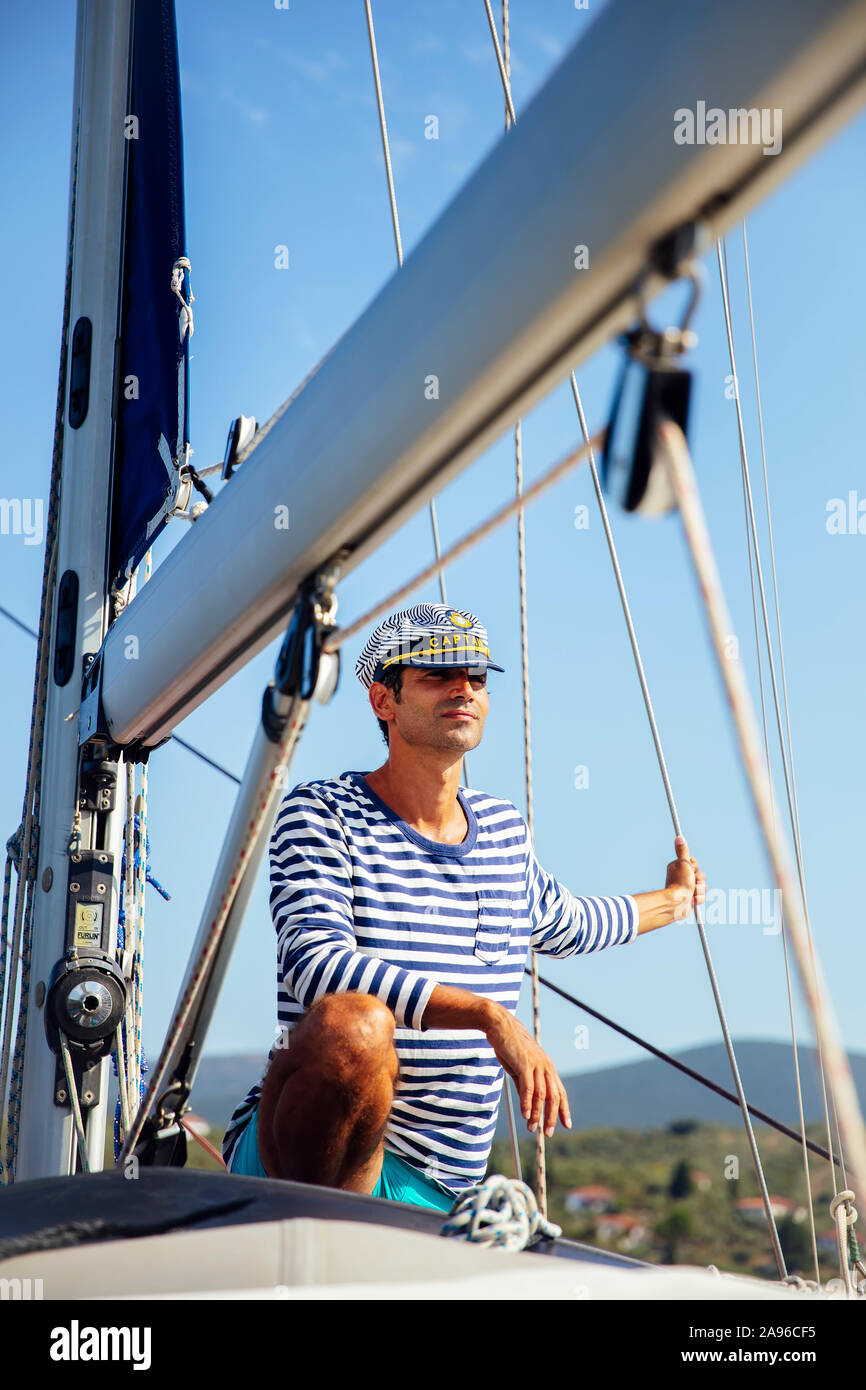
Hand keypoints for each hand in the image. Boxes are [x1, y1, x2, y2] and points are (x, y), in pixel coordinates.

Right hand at [485, 1006, 570, 1137]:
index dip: (564, 1109)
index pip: (560, 1092)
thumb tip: (528, 1104)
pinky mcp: (525, 1064)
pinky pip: (529, 1087)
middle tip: (548, 1133)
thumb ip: (525, 1084)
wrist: (501, 1025)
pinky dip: (528, 1103)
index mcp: (547, 1067)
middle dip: (552, 1116)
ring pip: (542, 1095)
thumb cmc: (509, 1046)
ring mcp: (536, 1065)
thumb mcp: (519, 1068)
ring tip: (533, 1128)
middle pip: (554, 1096)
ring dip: (538, 1114)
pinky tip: (526, 1115)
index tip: (567, 1124)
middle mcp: (545, 1067)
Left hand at [665, 836, 705, 919]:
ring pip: (703, 886)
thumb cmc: (679, 882)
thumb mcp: (683, 863)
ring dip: (700, 890)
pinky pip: (702, 897)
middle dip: (699, 880)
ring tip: (692, 893)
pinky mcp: (690, 899)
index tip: (690, 869)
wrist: (676, 904)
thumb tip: (679, 837)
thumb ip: (682, 851)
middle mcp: (682, 878)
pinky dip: (699, 899)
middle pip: (701, 875)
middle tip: (692, 882)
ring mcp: (686, 888)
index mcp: (679, 868)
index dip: (695, 867)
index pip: (694, 864)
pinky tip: (692, 900)